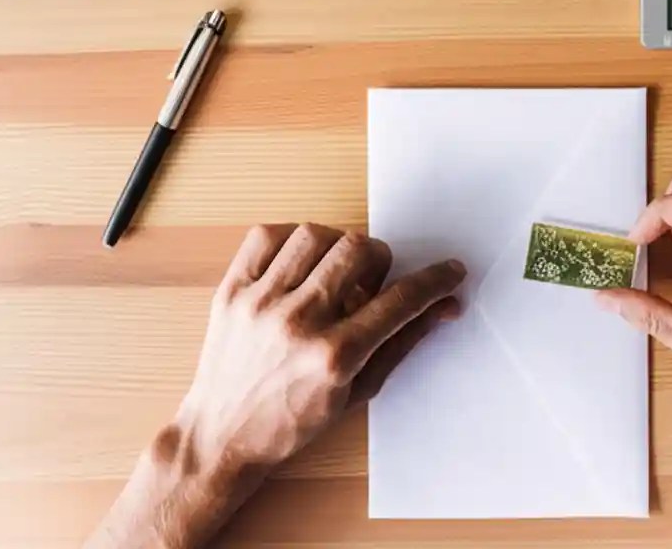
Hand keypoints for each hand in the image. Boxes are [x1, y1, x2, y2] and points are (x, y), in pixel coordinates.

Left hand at [87, 224, 465, 548]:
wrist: (221, 436)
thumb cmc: (292, 422)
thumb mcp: (359, 391)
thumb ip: (403, 342)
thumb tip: (444, 307)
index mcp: (334, 356)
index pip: (400, 300)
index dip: (434, 281)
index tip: (449, 271)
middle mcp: (297, 323)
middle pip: (358, 251)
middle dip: (380, 261)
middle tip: (373, 282)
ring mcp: (260, 303)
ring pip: (315, 235)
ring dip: (337, 246)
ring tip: (335, 272)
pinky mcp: (231, 291)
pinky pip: (266, 236)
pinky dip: (291, 240)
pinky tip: (301, 263)